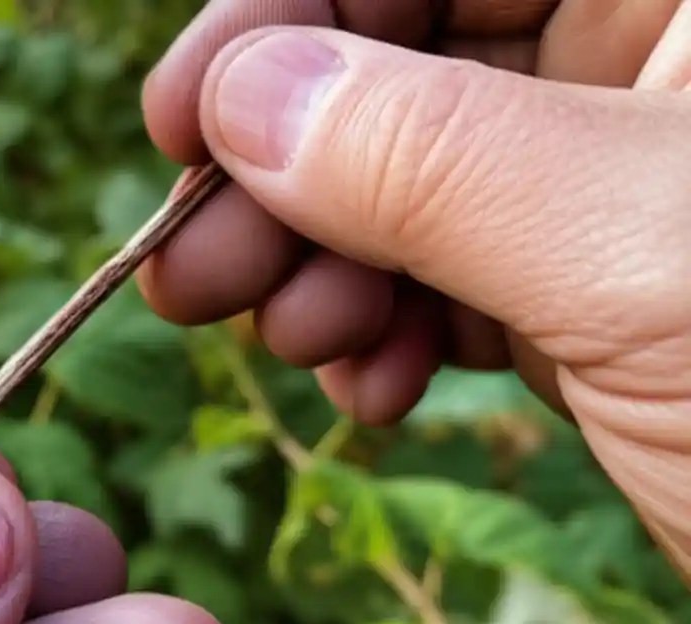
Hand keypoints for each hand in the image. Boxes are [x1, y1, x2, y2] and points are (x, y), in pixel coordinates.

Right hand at [137, 1, 690, 574]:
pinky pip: (451, 272)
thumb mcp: (639, 256)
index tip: (181, 113)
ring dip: (321, 259)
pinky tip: (371, 384)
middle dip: (286, 165)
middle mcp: (663, 58)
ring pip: (412, 177)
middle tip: (195, 260)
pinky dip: (388, 326)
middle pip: (408, 56)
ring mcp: (624, 175)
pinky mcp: (600, 281)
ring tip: (289, 335)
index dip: (293, 8)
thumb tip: (242, 96)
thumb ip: (429, 157)